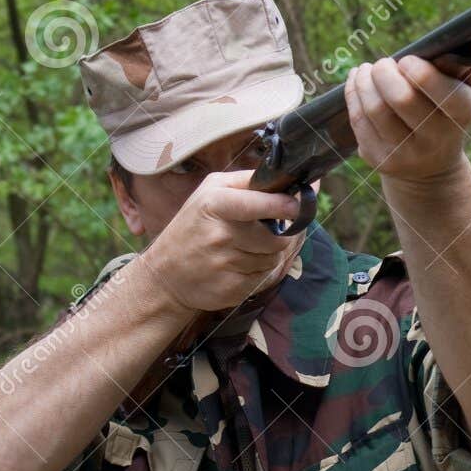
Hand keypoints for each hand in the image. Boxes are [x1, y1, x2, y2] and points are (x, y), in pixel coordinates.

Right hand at [138, 170, 305, 313]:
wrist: (164, 274)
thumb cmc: (195, 225)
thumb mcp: (212, 192)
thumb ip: (254, 182)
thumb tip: (306, 183)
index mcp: (214, 203)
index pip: (262, 203)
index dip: (286, 206)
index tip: (296, 206)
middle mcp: (219, 233)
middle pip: (276, 236)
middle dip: (277, 235)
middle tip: (260, 233)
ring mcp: (224, 263)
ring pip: (273, 258)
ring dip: (266, 255)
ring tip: (241, 250)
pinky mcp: (230, 288)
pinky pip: (264, 277)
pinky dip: (257, 273)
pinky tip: (236, 267)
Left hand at [345, 51, 470, 184]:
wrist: (431, 168)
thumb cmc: (450, 114)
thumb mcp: (470, 93)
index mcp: (461, 115)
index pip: (442, 93)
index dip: (419, 71)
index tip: (407, 60)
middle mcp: (434, 139)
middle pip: (401, 99)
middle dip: (385, 72)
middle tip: (383, 63)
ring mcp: (404, 153)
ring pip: (374, 109)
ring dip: (364, 81)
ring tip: (368, 70)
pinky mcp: (379, 158)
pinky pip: (358, 121)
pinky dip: (353, 94)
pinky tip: (357, 81)